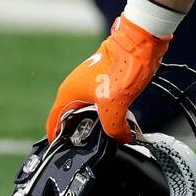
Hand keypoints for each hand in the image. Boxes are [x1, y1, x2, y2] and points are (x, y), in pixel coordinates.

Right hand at [45, 15, 171, 143]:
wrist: (141, 42)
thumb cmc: (122, 65)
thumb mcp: (114, 106)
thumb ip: (113, 129)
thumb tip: (121, 137)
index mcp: (69, 92)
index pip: (54, 122)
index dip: (57, 139)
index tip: (62, 153)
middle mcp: (75, 85)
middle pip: (72, 118)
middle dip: (83, 133)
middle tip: (93, 148)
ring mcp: (89, 81)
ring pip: (89, 110)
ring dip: (99, 123)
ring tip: (110, 136)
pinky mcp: (104, 79)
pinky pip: (101, 102)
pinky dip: (109, 112)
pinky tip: (121, 120)